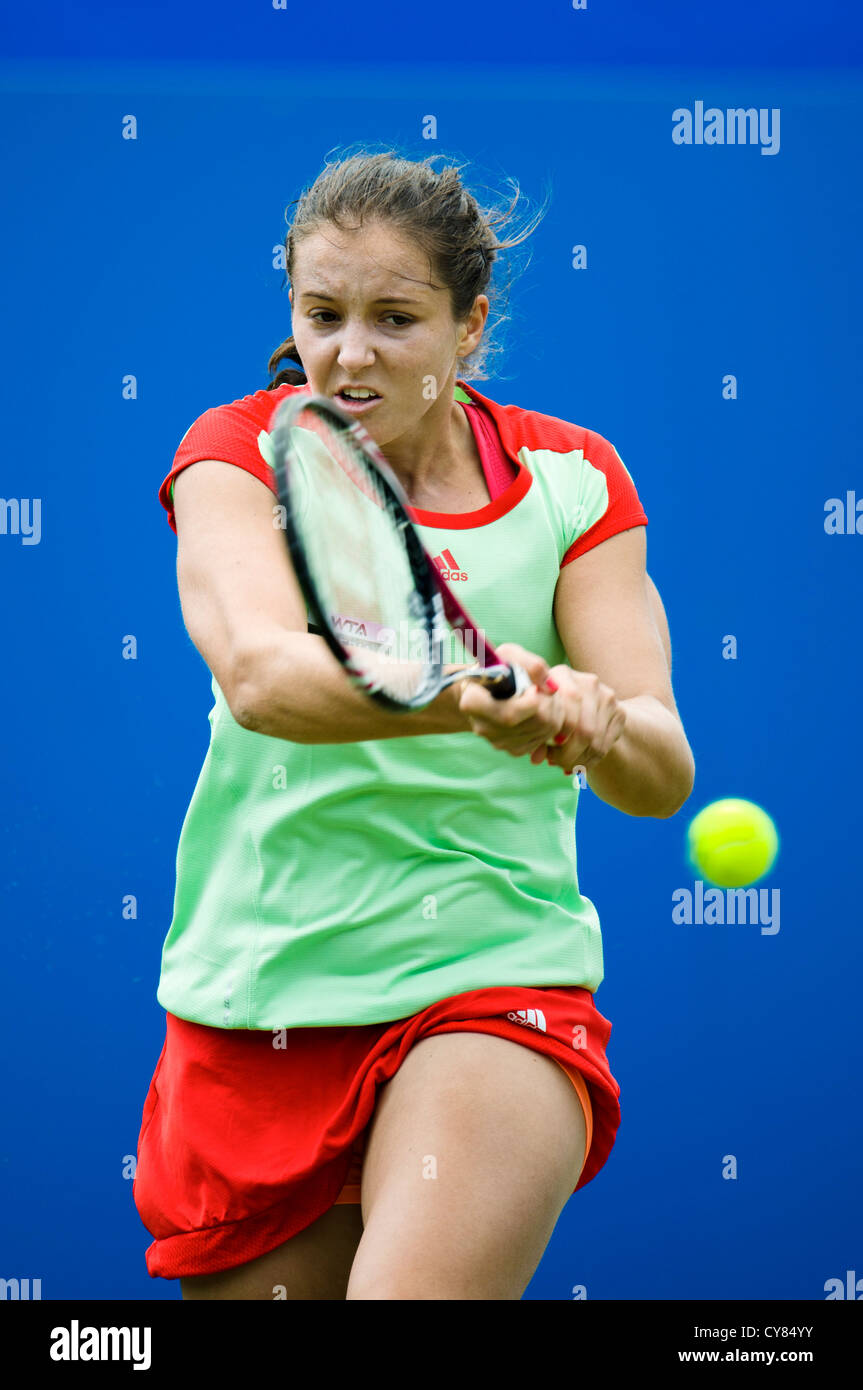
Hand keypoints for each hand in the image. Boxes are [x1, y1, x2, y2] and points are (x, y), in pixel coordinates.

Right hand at [457, 642, 564, 758]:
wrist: (489, 687)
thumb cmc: (498, 667)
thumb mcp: (510, 654)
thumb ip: (532, 664)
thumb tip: (552, 688)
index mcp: (473, 702)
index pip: (509, 715)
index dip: (530, 703)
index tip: (533, 688)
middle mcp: (482, 727)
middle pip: (532, 723)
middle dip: (549, 703)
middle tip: (545, 688)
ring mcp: (497, 741)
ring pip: (542, 731)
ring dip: (554, 711)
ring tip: (544, 695)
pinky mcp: (512, 749)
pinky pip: (542, 739)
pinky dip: (551, 723)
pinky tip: (542, 709)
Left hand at [530, 664, 626, 774]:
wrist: (584, 704)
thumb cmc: (550, 711)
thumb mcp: (540, 716)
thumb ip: (536, 733)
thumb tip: (536, 758)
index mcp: (562, 674)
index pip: (567, 703)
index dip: (558, 730)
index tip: (548, 748)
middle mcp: (588, 682)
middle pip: (583, 728)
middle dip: (567, 753)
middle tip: (555, 763)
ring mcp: (607, 696)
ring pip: (595, 740)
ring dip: (578, 760)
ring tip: (565, 766)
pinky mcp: (619, 712)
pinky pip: (605, 745)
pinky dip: (590, 761)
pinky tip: (578, 764)